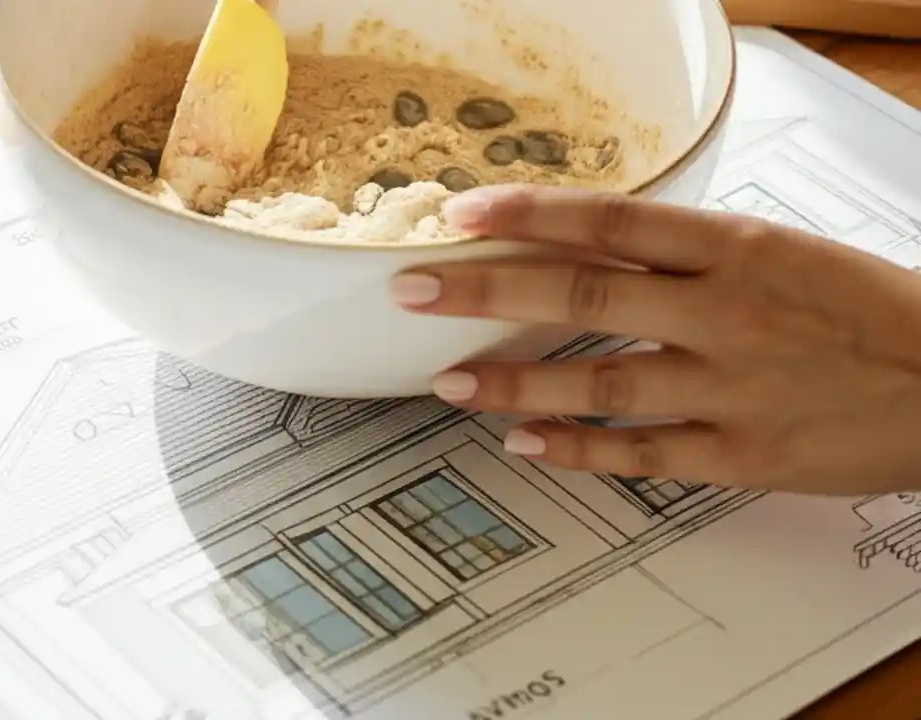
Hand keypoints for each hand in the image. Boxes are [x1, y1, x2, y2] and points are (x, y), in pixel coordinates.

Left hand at [391, 184, 920, 494]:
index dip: (527, 216)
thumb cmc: (873, 312)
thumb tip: (597, 246)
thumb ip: (692, 252)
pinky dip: (575, 450)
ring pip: (595, 382)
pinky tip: (524, 444)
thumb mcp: (787, 251)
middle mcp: (725, 312)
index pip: (610, 221)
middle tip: (416, 290)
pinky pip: (640, 454)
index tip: (463, 215)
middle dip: (485, 292)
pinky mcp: (741, 454)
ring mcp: (730, 387)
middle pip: (581, 296)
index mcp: (740, 247)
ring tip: (448, 383)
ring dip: (512, 382)